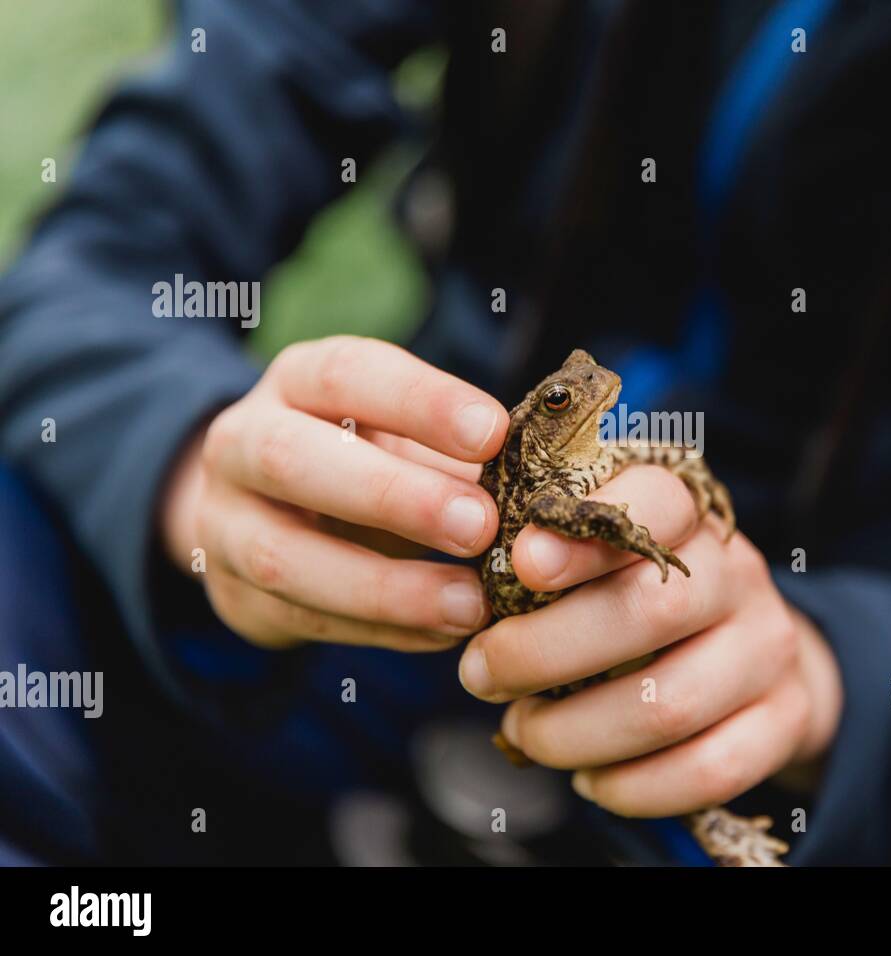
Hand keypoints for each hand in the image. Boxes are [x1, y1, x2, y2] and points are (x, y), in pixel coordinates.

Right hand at [160, 335, 507, 650]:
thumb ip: (457, 449)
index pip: (347, 373)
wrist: (267, 511)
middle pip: (294, 459)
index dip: (420, 401)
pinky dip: (382, 631)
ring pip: (284, 556)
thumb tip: (540, 475)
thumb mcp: (404, 434)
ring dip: (386, 588)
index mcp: (298, 381)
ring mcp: (224, 522)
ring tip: (471, 605)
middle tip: (481, 526)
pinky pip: (303, 618)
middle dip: (393, 496)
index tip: (494, 433)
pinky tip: (444, 633)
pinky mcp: (234, 596)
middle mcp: (243, 442)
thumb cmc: (365, 456)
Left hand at [457, 465, 843, 816]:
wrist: (754, 659)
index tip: (521, 562)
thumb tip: (468, 590)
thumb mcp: (608, 562)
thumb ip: (553, 560)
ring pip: (670, 704)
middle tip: (482, 675)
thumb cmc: (643, 603)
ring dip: (575, 732)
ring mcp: (768, 648)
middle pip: (648, 610)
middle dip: (545, 652)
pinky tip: (591, 780)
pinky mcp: (785, 719)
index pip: (658, 500)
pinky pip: (710, 769)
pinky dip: (635, 788)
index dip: (586, 534)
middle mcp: (738, 575)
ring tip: (527, 733)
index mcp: (690, 518)